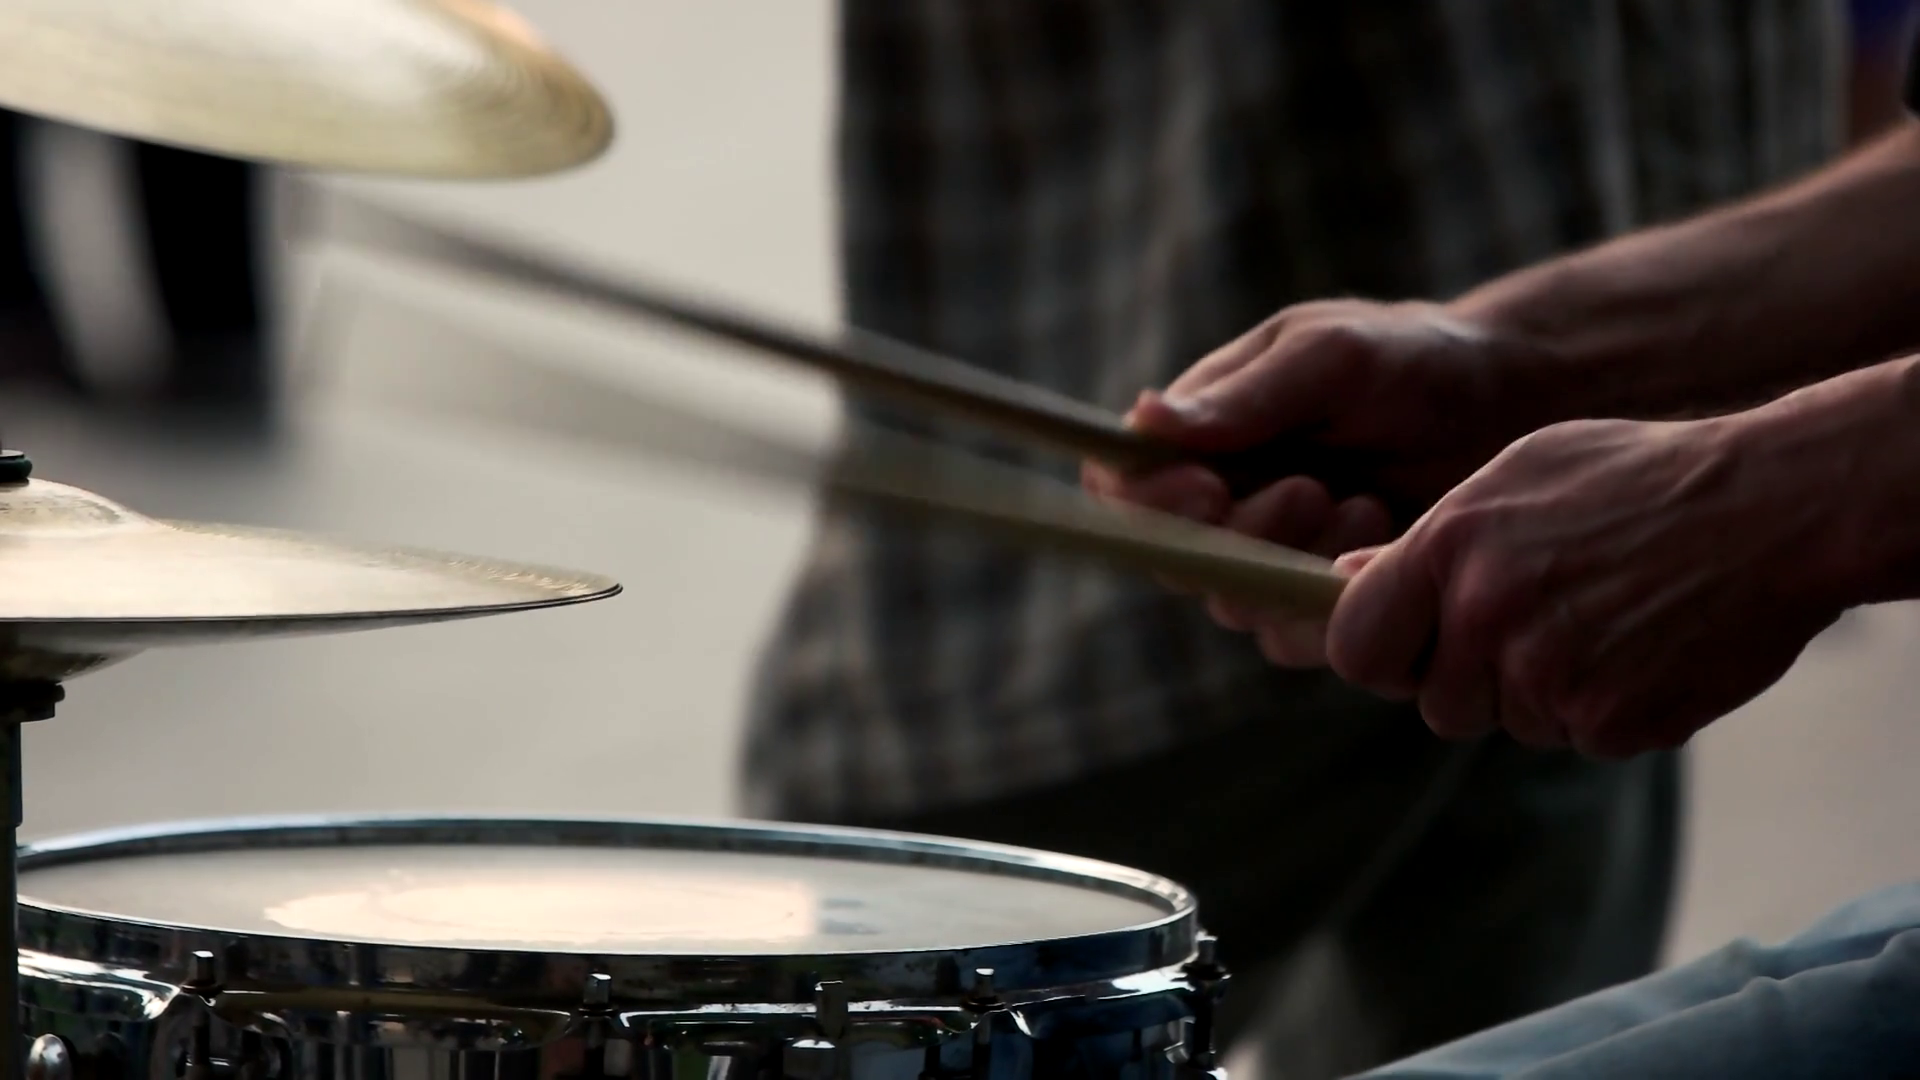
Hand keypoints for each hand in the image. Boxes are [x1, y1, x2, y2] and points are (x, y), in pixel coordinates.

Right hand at [1083, 299, 1562, 661]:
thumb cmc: (1413, 358)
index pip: (1122, 488)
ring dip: (1292, 565)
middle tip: (1310, 489)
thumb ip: (1243, 397)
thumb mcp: (1330, 356)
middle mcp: (1221, 505)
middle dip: (1237, 536)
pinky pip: (1298, 637)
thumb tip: (1143, 419)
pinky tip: (1384, 539)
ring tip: (1364, 507)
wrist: (1518, 405)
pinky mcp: (1326, 603)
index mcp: (1199, 437)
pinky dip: (1335, 600)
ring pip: (1236, 606)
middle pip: (1173, 561)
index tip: (1205, 485)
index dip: (1145, 504)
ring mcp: (1272, 560)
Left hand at [1324, 414, 1847, 757]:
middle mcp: (1487, 616)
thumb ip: (1429, 539)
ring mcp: (1549, 676)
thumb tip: (1345, 578)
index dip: (1380, 653)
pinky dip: (1605, 711)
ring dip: (1542, 694)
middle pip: (1436, 703)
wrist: (1774, 508)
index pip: (1355, 646)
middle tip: (1536, 627)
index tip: (1409, 646)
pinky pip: (1578, 739)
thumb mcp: (1518, 475)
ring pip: (1509, 723)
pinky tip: (1644, 648)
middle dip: (1471, 681)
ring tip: (1602, 621)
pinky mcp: (1612, 724)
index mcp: (1450, 548)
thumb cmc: (1639, 479)